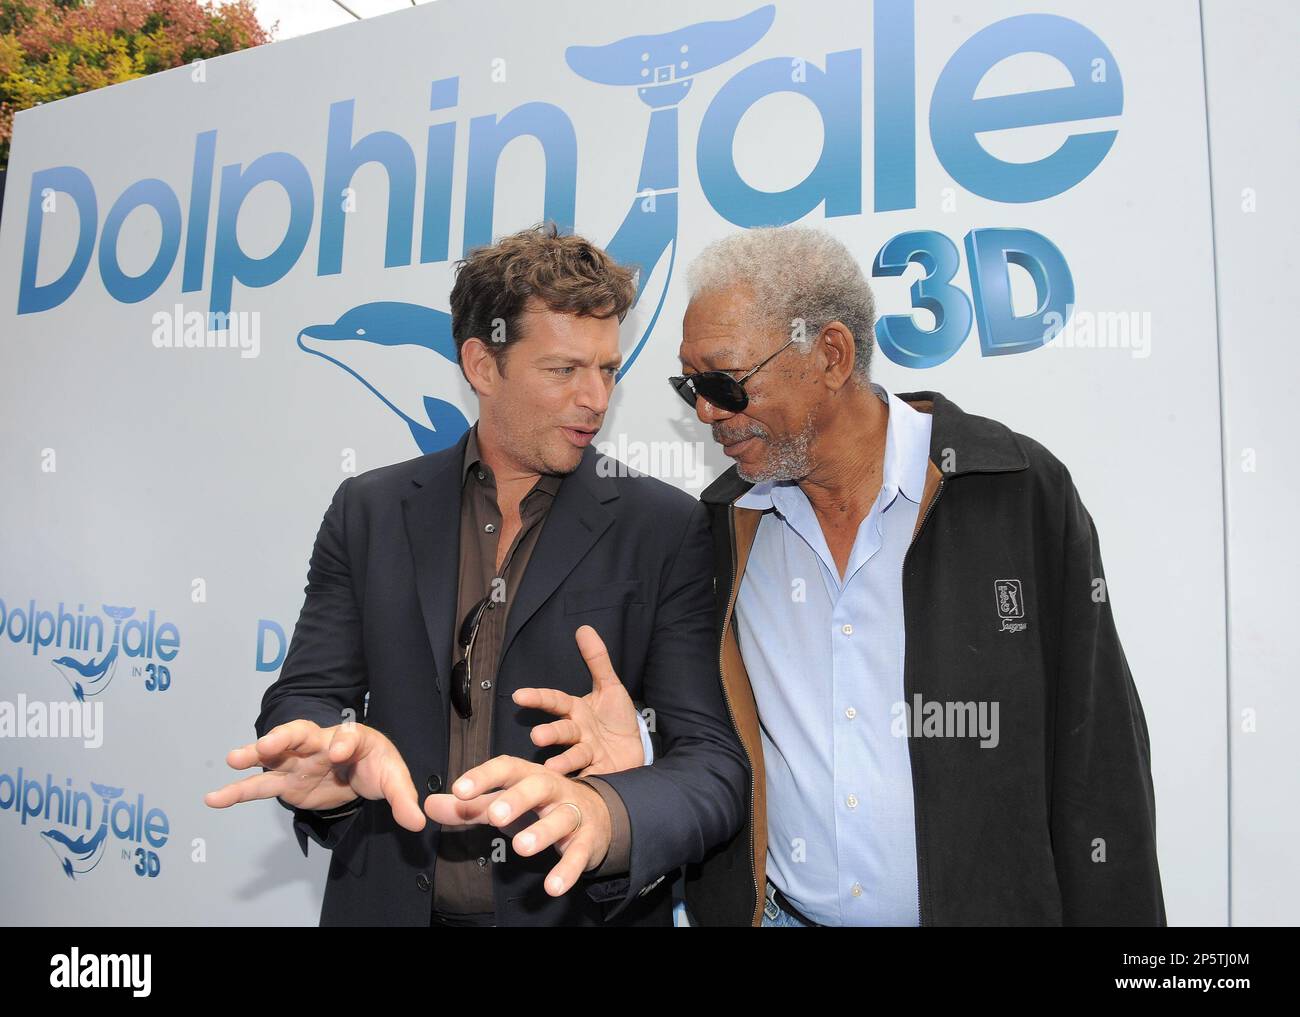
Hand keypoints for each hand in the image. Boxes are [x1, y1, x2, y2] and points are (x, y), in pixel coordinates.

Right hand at [204, 718, 426, 832]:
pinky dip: (236, 792)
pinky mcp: (286, 782)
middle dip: (286, 737)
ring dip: (254, 756)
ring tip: (234, 759)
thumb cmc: (375, 765)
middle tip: (270, 743)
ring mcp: (299, 761)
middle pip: (301, 733)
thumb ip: (403, 798)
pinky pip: (259, 787)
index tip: (339, 751)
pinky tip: (213, 798)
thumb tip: (417, 821)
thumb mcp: (393, 779)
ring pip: (274, 756)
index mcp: (352, 738)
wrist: (360, 771)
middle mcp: (320, 744)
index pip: (348, 736)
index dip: (344, 743)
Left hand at [423, 755, 611, 895]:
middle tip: (494, 815)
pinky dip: (567, 870)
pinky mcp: (587, 840)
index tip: (459, 789)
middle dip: (517, 799)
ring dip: (542, 832)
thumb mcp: (505, 803)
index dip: (483, 777)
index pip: (506, 769)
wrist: (598, 815)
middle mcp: (554, 789)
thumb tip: (429, 805)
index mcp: (529, 776)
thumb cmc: (541, 806)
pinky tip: (553, 886)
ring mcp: (573, 814)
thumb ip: (470, 806)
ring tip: (522, 847)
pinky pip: (578, 854)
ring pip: (561, 818)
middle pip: (537, 786)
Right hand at [513, 624, 643, 776]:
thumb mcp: (611, 687)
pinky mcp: (598, 773)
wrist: (634, 750)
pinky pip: (589, 777)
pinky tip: (573, 787)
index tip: (519, 695)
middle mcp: (578, 733)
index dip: (538, 698)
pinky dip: (581, 782)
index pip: (555, 701)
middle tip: (537, 736)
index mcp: (577, 711)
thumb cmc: (616, 719)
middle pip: (562, 731)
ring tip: (551, 768)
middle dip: (550, 733)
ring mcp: (587, 754)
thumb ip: (597, 660)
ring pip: (573, 756)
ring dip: (562, 762)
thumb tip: (584, 629)